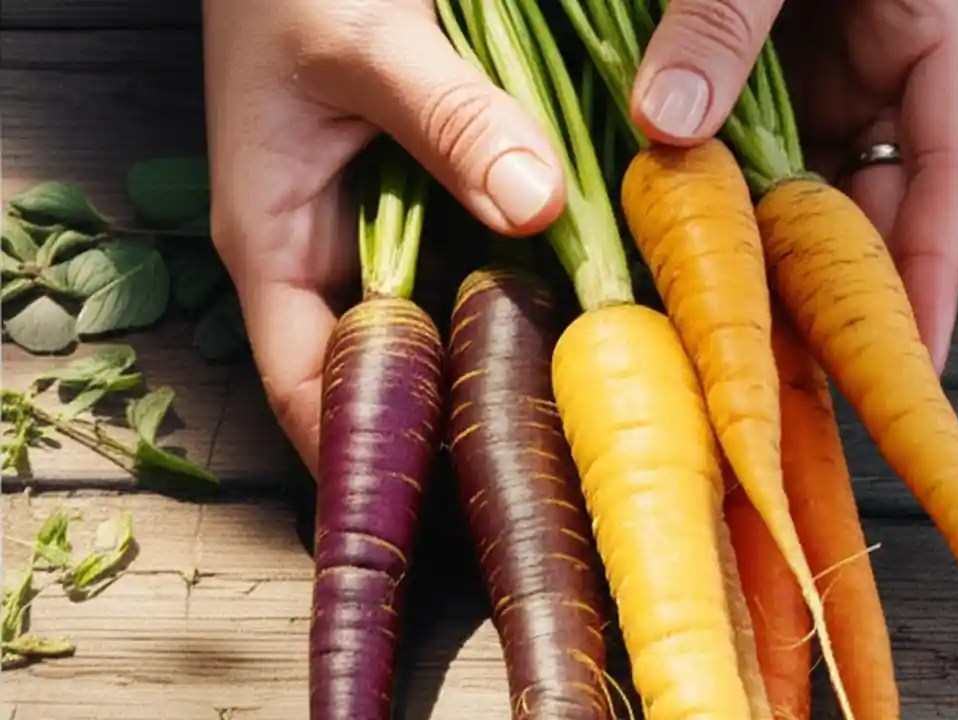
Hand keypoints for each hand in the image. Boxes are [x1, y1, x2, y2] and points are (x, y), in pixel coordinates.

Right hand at [202, 0, 565, 477]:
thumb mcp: (368, 41)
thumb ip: (449, 118)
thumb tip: (534, 204)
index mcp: (274, 238)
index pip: (305, 384)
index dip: (363, 449)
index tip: (444, 500)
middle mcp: (325, 250)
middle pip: (384, 369)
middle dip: (452, 416)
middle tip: (544, 455)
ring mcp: (377, 226)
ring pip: (436, 319)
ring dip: (495, 353)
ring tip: (576, 403)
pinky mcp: (424, 195)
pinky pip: (470, 260)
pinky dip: (515, 284)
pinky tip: (579, 307)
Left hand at [631, 0, 957, 373]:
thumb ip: (726, 19)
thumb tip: (666, 122)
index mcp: (934, 30)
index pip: (949, 171)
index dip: (934, 271)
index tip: (917, 359)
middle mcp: (883, 68)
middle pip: (871, 202)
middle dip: (837, 289)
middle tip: (806, 377)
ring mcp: (823, 72)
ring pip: (802, 187)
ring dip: (770, 252)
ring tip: (748, 338)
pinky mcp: (765, 68)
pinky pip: (747, 150)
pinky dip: (724, 198)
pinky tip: (696, 248)